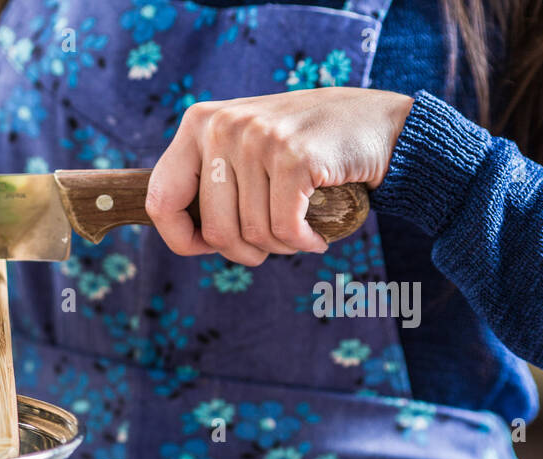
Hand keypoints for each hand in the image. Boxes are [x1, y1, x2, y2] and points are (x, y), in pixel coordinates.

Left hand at [145, 87, 412, 263]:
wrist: (381, 124)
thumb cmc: (305, 149)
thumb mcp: (243, 148)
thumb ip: (208, 179)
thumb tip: (179, 232)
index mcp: (198, 123)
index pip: (161, 200)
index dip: (182, 239)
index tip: (208, 248)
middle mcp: (223, 125)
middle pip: (215, 229)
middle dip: (244, 251)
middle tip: (271, 245)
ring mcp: (260, 138)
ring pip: (253, 233)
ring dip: (280, 247)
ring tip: (298, 231)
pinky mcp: (295, 156)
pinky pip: (285, 229)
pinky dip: (303, 243)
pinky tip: (316, 236)